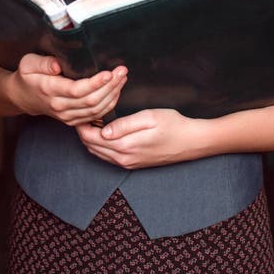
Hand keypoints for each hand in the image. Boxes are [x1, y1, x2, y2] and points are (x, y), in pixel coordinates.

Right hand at [5, 53, 127, 125]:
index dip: (95, 83)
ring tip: (123, 78)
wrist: (23, 97)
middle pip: (91, 101)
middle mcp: (60, 106)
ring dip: (113, 94)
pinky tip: (116, 91)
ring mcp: (68, 116)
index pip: (77, 90)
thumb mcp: (28, 63)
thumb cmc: (28, 76)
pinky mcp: (74, 120)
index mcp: (50, 90)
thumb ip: (43, 63)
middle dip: (110, 86)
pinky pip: (96, 115)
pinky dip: (109, 104)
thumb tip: (57, 65)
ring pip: (96, 110)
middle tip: (122, 71)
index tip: (109, 72)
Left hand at [76, 108, 200, 168]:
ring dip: (91, 138)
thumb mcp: (149, 117)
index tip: (81, 109)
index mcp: (125, 146)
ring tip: (93, 119)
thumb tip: (103, 131)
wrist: (191, 142)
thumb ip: (124, 124)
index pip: (91, 138)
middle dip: (83, 130)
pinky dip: (101, 144)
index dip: (82, 124)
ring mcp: (128, 163)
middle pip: (91, 146)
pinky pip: (108, 156)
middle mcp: (123, 159)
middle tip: (84, 112)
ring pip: (98, 153)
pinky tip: (105, 131)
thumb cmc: (173, 125)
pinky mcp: (132, 164)